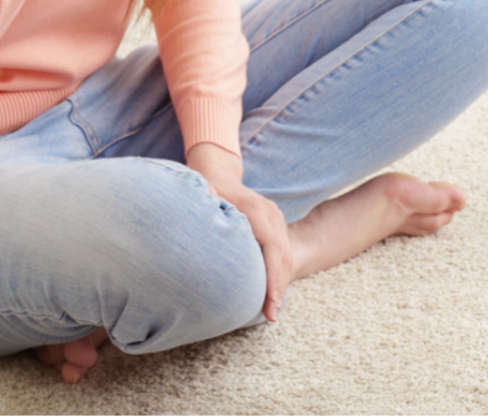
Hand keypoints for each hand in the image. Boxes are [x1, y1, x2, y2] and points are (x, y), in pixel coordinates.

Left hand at [186, 142, 291, 321]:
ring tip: (271, 310)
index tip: (270, 303)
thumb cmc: (207, 186)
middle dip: (279, 287)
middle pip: (283, 255)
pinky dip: (278, 272)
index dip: (273, 277)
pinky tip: (270, 291)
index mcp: (256, 210)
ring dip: (280, 282)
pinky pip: (281, 251)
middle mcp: (271, 213)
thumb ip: (205, 205)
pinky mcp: (275, 224)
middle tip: (270, 316)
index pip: (273, 247)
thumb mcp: (203, 193)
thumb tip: (202, 219)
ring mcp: (275, 217)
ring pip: (286, 255)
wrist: (219, 171)